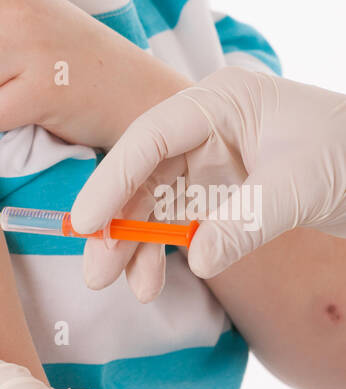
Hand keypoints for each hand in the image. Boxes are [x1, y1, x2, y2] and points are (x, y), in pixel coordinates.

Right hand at [71, 66, 345, 289]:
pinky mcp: (227, 193)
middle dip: (119, 222)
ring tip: (130, 287)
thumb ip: (247, 221)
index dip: (114, 179)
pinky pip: (184, 222)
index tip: (88, 221)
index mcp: (222, 101)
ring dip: (139, 244)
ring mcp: (217, 160)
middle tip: (97, 270)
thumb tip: (199, 260)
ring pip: (159, 203)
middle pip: (146, 173)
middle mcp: (210, 127)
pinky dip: (167, 251)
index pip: (151, 137)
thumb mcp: (301, 185)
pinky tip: (154, 280)